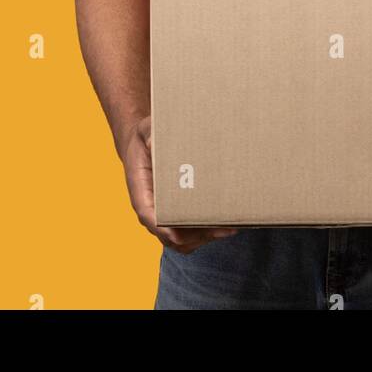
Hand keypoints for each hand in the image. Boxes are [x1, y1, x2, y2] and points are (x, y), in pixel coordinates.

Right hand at [119, 115, 239, 254]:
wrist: (144, 146)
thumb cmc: (146, 138)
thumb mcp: (146, 130)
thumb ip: (150, 133)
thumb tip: (154, 140)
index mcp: (141, 191)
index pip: (148, 216)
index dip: (163, 227)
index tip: (178, 232)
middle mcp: (150, 210)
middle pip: (170, 236)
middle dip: (196, 235)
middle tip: (223, 227)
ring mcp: (162, 217)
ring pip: (181, 241)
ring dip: (204, 238)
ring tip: (230, 228)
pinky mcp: (174, 217)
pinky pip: (188, 236)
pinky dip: (205, 236)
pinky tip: (225, 225)